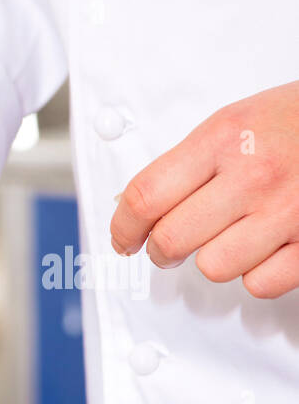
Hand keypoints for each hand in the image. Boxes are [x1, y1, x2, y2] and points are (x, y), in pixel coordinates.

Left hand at [111, 80, 298, 297]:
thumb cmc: (298, 120)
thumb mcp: (236, 122)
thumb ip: (186, 164)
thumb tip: (131, 208)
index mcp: (226, 138)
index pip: (145, 197)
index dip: (123, 227)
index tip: (123, 239)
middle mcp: (255, 174)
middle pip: (171, 241)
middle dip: (163, 248)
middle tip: (171, 243)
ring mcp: (288, 210)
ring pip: (214, 267)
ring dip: (217, 257)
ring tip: (233, 235)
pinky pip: (261, 283)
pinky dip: (259, 272)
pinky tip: (267, 247)